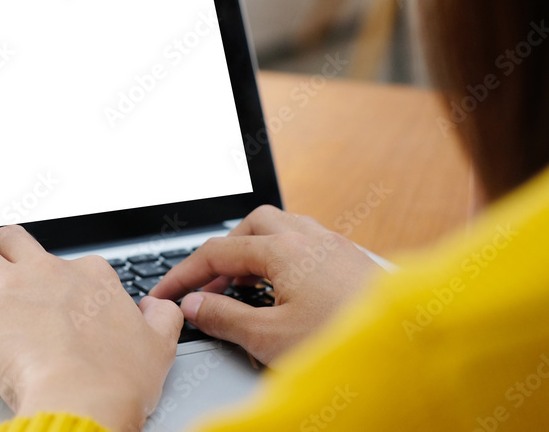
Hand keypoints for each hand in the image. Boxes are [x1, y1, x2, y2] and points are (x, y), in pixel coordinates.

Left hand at [0, 225, 182, 431]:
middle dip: (5, 255)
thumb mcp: (161, 345)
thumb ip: (163, 318)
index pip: (74, 263)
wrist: (86, 401)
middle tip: (5, 284)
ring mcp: (11, 293)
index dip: (65, 286)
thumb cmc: (121, 380)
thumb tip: (161, 307)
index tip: (62, 308)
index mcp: (90, 276)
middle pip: (14, 239)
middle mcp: (48, 273)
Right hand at [150, 206, 382, 365]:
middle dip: (224, 249)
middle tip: (209, 284)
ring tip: (243, 283)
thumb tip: (193, 306)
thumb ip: (223, 318)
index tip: (165, 293)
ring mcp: (336, 246)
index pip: (217, 252)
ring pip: (283, 228)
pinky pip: (308, 242)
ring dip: (256, 250)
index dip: (184, 274)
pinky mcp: (354, 261)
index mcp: (283, 250)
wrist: (411, 350)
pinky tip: (286, 287)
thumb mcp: (270, 338)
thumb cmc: (344, 342)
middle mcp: (310, 238)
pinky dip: (284, 257)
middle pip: (251, 225)